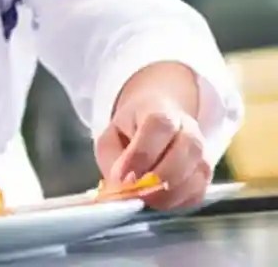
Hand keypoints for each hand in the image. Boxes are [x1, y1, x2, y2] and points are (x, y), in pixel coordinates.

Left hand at [95, 62, 208, 209]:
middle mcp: (189, 132)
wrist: (160, 123)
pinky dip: (175, 203)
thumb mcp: (111, 137)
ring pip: (192, 179)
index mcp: (161, 114)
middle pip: (180, 156)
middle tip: (133, 192)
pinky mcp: (206, 178)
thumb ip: (112, 159)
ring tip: (142, 197)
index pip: (158, 129)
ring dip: (164, 195)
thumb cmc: (131, 131)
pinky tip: (157, 200)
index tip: (123, 176)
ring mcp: (202, 155)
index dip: (140, 154)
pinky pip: (195, 196)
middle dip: (154, 180)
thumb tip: (121, 185)